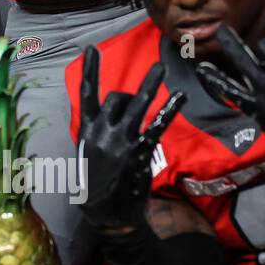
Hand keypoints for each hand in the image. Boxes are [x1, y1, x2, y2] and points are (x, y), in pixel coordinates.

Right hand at [76, 47, 185, 229]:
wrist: (108, 215)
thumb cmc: (95, 187)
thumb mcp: (84, 157)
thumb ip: (93, 135)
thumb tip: (101, 121)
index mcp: (86, 131)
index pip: (86, 95)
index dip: (90, 71)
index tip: (91, 49)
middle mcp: (102, 132)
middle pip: (116, 98)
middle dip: (128, 95)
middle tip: (136, 101)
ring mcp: (122, 141)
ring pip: (137, 104)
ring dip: (150, 83)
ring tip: (160, 67)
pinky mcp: (141, 151)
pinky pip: (157, 124)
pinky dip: (169, 108)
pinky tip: (180, 96)